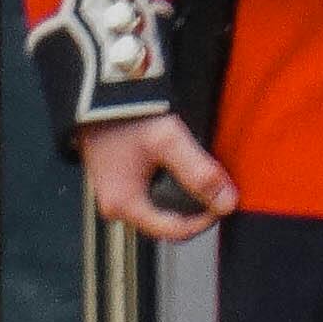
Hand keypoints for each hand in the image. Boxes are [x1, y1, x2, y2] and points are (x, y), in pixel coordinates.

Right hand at [81, 113, 235, 239]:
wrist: (96, 90)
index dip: (205, 220)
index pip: (175, 231)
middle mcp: (116, 205)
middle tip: (215, 186)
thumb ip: (199, 172)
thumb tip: (226, 202)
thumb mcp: (168, 141)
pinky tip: (179, 162)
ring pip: (159, 204)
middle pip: (166, 220)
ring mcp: (114, 190)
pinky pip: (149, 189)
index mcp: (124, 205)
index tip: (224, 201)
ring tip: (200, 172)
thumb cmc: (125, 115)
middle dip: (194, 206)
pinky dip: (169, 181)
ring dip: (182, 193)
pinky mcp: (118, 175)